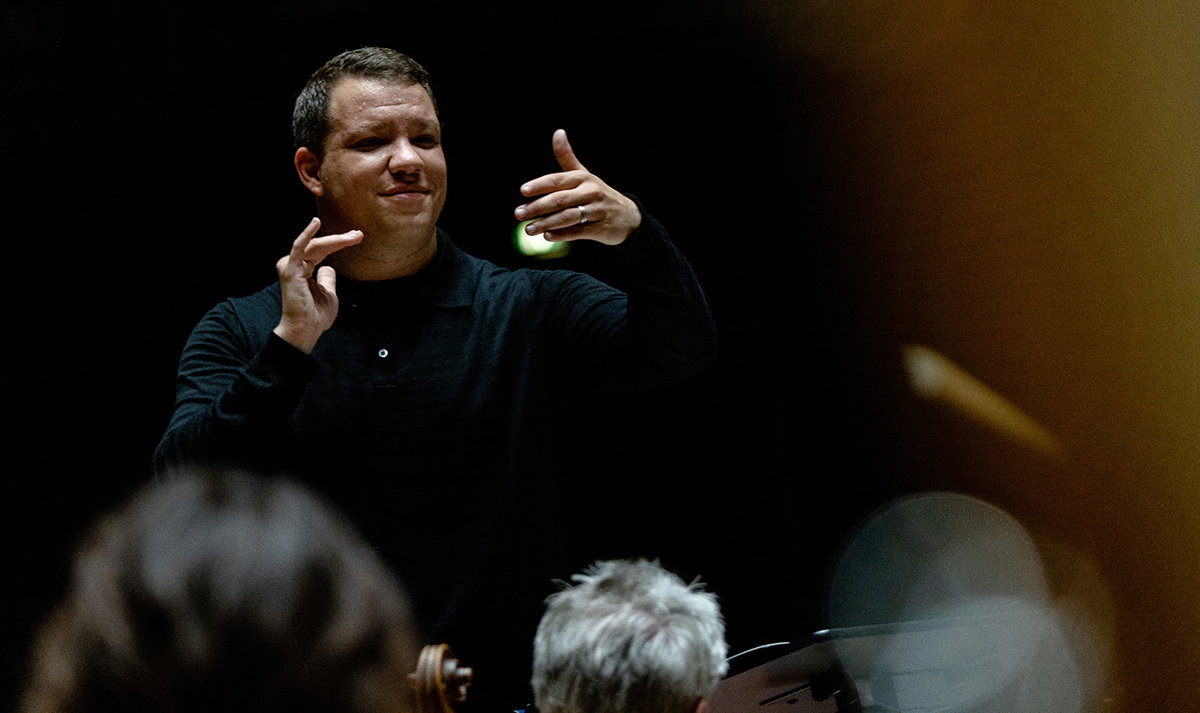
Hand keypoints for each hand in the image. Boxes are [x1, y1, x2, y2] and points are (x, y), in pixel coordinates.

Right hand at [272, 217, 362, 353]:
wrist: (306, 330)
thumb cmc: (316, 315)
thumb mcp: (329, 293)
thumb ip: (328, 278)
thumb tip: (329, 267)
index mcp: (303, 269)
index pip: (322, 251)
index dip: (339, 243)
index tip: (357, 237)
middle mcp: (294, 265)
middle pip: (319, 246)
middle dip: (340, 240)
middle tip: (358, 234)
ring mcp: (291, 266)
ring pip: (315, 246)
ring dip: (334, 240)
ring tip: (353, 236)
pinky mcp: (290, 269)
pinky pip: (299, 248)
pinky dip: (307, 234)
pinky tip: (316, 223)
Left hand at [514, 129, 640, 244]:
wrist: (627, 216)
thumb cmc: (598, 194)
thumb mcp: (584, 175)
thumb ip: (567, 157)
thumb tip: (558, 132)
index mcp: (583, 178)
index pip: (557, 180)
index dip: (539, 185)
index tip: (523, 191)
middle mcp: (590, 192)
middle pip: (559, 200)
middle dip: (537, 207)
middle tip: (518, 214)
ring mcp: (596, 211)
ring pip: (567, 217)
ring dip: (546, 224)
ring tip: (529, 229)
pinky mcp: (599, 229)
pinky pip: (577, 232)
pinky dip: (561, 234)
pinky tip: (547, 236)